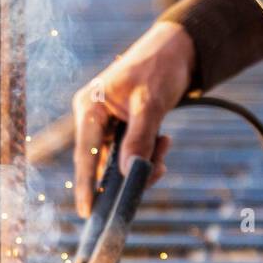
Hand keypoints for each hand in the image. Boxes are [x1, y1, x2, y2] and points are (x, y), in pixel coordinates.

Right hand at [72, 21, 195, 217]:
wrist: (177, 49)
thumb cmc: (159, 68)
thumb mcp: (150, 104)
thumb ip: (139, 139)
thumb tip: (128, 173)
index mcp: (89, 107)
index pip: (84, 155)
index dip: (85, 186)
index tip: (86, 212)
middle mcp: (92, 117)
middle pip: (101, 160)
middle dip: (127, 171)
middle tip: (154, 173)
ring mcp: (106, 122)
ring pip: (118, 158)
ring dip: (143, 160)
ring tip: (165, 144)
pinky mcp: (121, 126)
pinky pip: (129, 151)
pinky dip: (147, 152)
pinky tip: (164, 140)